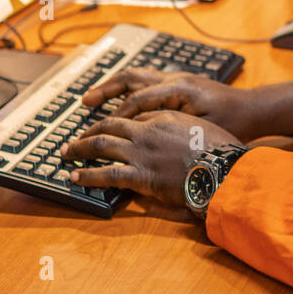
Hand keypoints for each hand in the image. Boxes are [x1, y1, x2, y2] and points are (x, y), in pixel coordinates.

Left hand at [62, 109, 241, 208]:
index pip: (132, 116)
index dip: (115, 122)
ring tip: (67, 154)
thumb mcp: (203, 130)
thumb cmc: (222, 152)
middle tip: (74, 139)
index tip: (106, 128)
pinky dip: (88, 175)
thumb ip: (182, 130)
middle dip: (88, 131)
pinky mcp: (141, 175)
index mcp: (165, 117)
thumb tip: (171, 138)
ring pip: (102, 145)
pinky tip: (76, 177)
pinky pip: (107, 173)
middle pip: (109, 124)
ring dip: (80, 149)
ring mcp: (142, 152)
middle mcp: (149, 130)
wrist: (226, 170)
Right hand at [82, 68, 265, 141]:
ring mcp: (176, 79)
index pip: (139, 99)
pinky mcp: (178, 84)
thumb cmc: (233, 123)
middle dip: (105, 90)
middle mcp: (175, 79)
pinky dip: (128, 90)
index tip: (101, 131)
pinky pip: (146, 82)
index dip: (117, 116)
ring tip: (92, 99)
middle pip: (131, 78)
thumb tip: (143, 139)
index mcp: (180, 89)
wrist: (253, 109)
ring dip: (113, 87)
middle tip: (85, 103)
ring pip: (137, 77)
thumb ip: (174, 133)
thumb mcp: (204, 132)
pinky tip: (118, 102)